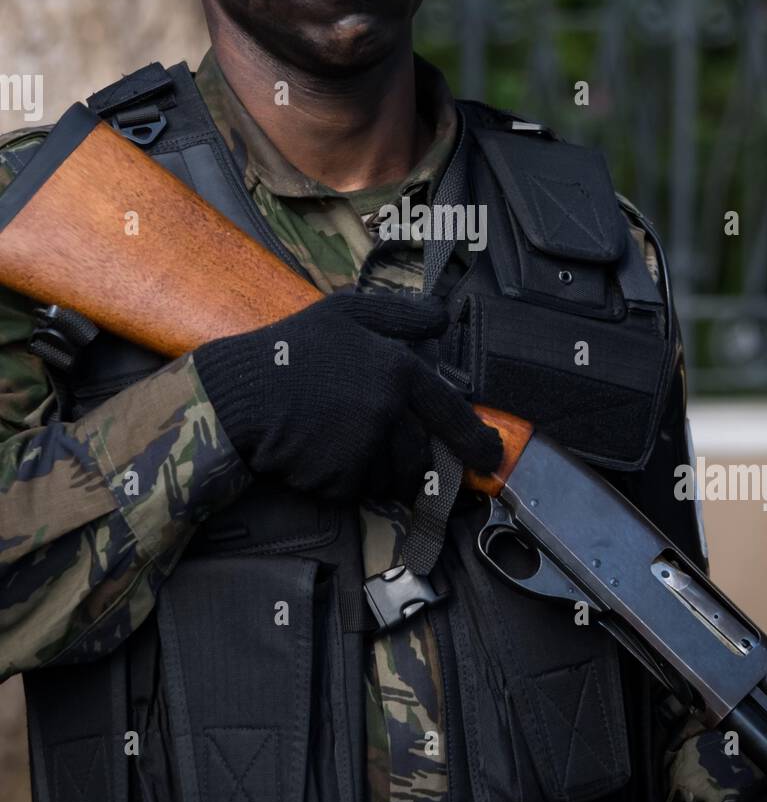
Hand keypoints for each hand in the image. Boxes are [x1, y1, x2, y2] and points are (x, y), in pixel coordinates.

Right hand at [192, 289, 502, 502]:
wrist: (239, 394)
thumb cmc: (292, 348)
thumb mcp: (348, 311)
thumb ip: (401, 314)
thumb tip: (445, 316)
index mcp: (398, 370)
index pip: (451, 412)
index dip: (475, 439)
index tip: (491, 457)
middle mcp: (388, 412)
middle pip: (420, 454)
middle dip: (413, 461)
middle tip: (393, 458)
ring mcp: (364, 449)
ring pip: (391, 475)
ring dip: (377, 470)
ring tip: (340, 444)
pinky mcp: (338, 480)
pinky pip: (356, 489)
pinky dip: (343, 480)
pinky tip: (317, 454)